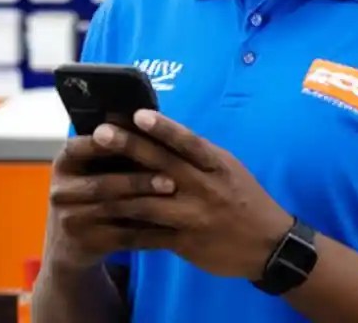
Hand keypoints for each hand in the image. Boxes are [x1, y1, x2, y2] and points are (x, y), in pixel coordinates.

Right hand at [42, 134, 177, 273]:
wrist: (73, 245)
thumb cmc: (97, 191)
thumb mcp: (97, 167)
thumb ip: (118, 146)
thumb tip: (152, 116)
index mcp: (64, 162)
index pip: (80, 146)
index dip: (108, 141)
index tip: (139, 135)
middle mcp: (60, 189)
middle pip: (101, 183)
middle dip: (138, 179)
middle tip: (172, 178)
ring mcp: (69, 219)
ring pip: (113, 209)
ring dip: (146, 203)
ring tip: (173, 197)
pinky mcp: (84, 243)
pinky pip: (122, 236)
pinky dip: (148, 231)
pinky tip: (172, 226)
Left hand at [91, 110, 294, 280]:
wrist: (269, 245)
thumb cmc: (244, 198)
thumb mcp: (228, 168)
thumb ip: (197, 154)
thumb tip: (160, 132)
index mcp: (216, 165)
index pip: (188, 142)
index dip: (163, 127)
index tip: (137, 113)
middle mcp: (204, 188)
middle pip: (162, 165)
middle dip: (129, 147)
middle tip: (101, 133)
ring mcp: (193, 217)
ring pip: (147, 202)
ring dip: (115, 191)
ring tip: (89, 181)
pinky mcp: (184, 243)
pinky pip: (148, 236)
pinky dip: (124, 229)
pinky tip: (101, 221)